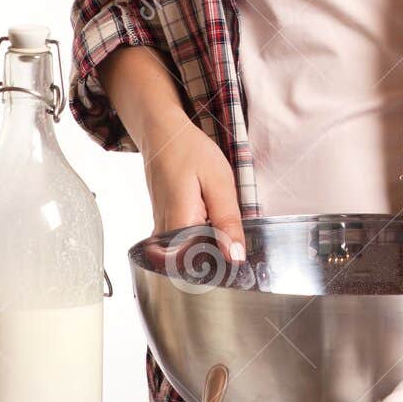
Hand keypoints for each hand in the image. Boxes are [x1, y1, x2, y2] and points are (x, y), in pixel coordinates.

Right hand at [136, 107, 245, 262]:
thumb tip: (235, 257)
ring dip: (210, 245)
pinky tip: (213, 221)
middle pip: (194, 263)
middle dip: (218, 257)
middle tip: (235, 238)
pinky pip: (183, 242)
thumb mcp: (220, 182)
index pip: (202, 266)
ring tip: (224, 226)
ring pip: (189, 253)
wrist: (163, 135)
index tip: (241, 259)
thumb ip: (228, 221)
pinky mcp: (163, 224)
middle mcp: (166, 234)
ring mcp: (161, 231)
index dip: (223, 266)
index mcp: (181, 226)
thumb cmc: (190, 152)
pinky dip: (201, 236)